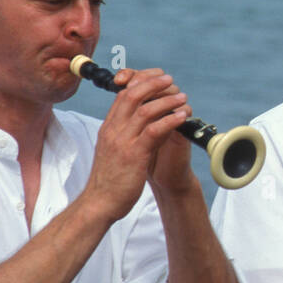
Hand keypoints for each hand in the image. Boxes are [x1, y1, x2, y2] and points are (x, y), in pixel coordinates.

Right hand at [84, 68, 193, 221]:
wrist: (100, 203)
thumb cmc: (109, 179)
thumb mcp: (112, 150)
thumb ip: (123, 134)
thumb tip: (139, 121)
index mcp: (108, 128)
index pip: (123, 95)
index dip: (141, 83)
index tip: (157, 79)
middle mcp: (113, 130)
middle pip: (133, 95)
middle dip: (154, 84)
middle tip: (170, 80)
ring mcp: (123, 142)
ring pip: (145, 110)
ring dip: (167, 101)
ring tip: (182, 98)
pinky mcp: (134, 155)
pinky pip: (154, 131)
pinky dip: (170, 120)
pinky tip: (181, 117)